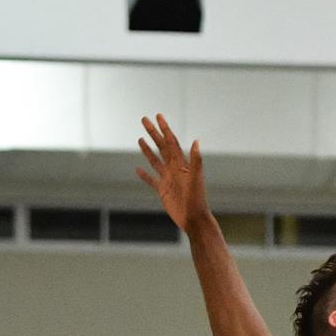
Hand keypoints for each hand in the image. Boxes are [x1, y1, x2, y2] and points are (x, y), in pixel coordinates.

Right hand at [135, 114, 211, 229]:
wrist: (194, 219)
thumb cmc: (197, 200)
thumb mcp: (196, 179)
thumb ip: (195, 160)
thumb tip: (196, 141)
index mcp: (181, 164)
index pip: (171, 142)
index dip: (164, 128)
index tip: (158, 116)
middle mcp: (174, 169)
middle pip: (161, 147)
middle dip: (153, 133)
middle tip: (144, 119)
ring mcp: (168, 179)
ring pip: (155, 161)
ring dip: (148, 150)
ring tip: (140, 139)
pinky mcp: (163, 191)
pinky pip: (152, 180)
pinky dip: (145, 175)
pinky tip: (138, 170)